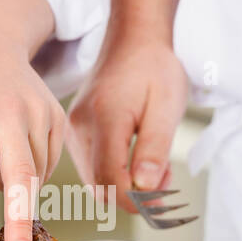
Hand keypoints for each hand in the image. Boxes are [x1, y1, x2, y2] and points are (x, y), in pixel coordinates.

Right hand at [69, 35, 188, 212]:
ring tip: (154, 166)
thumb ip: (155, 148)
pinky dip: (115, 175)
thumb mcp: (166, 106)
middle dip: (133, 194)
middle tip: (164, 178)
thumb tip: (145, 188)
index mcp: (105, 119)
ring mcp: (74, 131)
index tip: (162, 200)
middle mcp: (81, 127)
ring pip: (95, 182)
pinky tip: (137, 159)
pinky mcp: (76, 133)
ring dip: (125, 186)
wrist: (133, 40)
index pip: (111, 179)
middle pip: (100, 186)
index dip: (136, 200)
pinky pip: (92, 168)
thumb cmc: (154, 68)